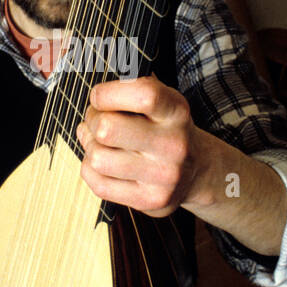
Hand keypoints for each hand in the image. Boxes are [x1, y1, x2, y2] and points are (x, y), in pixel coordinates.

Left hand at [75, 75, 204, 217]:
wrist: (197, 171)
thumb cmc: (166, 129)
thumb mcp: (163, 101)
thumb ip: (133, 88)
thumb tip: (95, 86)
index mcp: (176, 112)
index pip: (143, 95)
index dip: (108, 93)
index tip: (100, 97)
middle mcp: (173, 145)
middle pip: (108, 128)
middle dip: (92, 120)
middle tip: (97, 119)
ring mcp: (161, 176)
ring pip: (98, 158)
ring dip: (90, 145)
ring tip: (99, 141)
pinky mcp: (148, 200)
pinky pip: (98, 183)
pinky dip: (90, 168)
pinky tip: (101, 160)